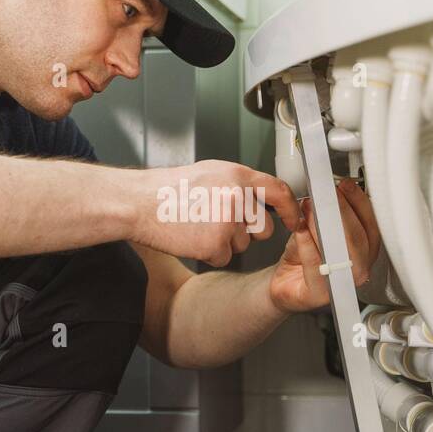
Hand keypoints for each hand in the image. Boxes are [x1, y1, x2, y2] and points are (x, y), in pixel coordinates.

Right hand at [127, 160, 301, 266]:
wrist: (140, 203)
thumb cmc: (168, 190)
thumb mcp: (210, 173)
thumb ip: (238, 185)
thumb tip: (258, 199)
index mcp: (237, 176)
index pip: (279, 191)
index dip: (289, 208)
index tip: (292, 219)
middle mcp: (237, 197)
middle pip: (263, 227)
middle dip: (249, 232)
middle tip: (221, 224)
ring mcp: (227, 221)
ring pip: (242, 245)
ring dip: (224, 242)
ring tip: (198, 226)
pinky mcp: (215, 243)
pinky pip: (224, 258)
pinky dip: (210, 254)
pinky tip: (192, 238)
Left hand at [268, 177, 380, 313]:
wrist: (284, 281)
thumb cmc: (306, 255)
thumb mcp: (319, 226)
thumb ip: (329, 210)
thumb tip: (331, 189)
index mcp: (365, 250)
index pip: (372, 225)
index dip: (360, 203)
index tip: (346, 186)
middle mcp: (359, 269)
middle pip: (359, 239)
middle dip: (342, 212)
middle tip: (325, 195)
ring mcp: (342, 284)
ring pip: (341, 254)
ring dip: (323, 227)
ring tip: (309, 209)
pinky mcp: (320, 295)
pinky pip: (317, 269)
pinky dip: (308, 246)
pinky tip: (300, 231)